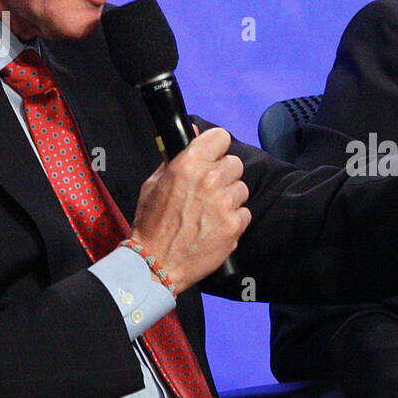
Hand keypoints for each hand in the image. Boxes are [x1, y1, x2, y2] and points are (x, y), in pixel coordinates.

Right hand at [130, 127, 251, 290]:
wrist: (156, 263)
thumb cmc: (152, 224)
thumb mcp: (154, 183)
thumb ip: (176, 157)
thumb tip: (194, 134)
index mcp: (189, 164)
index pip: (221, 137)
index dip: (216, 147)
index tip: (212, 156)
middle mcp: (210, 179)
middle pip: (235, 163)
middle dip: (224, 174)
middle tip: (208, 190)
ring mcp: (225, 203)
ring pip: (241, 188)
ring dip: (229, 197)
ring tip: (210, 211)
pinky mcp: (234, 225)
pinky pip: (244, 212)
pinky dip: (233, 219)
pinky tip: (215, 226)